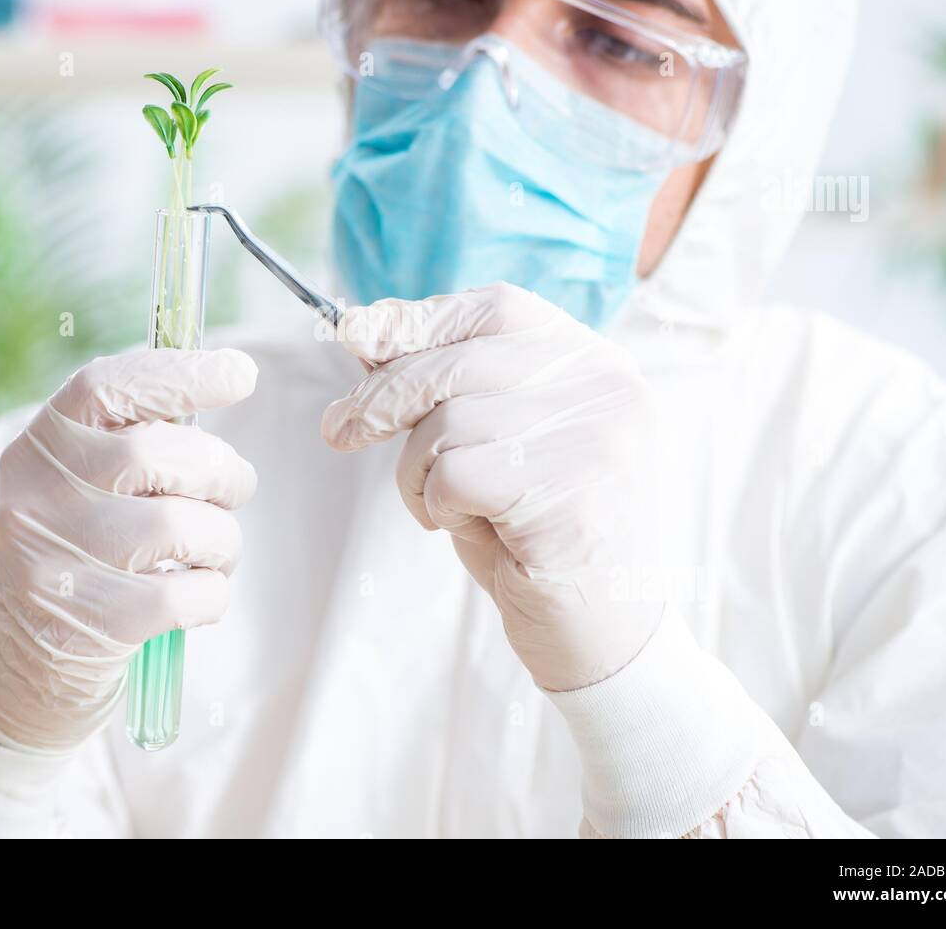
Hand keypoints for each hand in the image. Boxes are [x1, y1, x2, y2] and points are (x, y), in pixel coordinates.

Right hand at [0, 348, 257, 751]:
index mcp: (37, 450)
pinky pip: (189, 594)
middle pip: (156, 454)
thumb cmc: (75, 556)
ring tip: (214, 551)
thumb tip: (225, 376)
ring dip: (223, 539)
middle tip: (234, 487)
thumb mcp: (76, 487)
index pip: (106, 387)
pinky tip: (198, 596)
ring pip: (182, 525)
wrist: (11, 669)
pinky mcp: (89, 626)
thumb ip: (132, 438)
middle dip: (221, 469)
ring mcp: (57, 564)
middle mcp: (37, 499)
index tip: (240, 372)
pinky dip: (213, 593)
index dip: (180, 374)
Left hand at [322, 283, 661, 691]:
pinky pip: (454, 476)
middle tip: (340, 430)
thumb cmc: (534, 533)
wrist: (598, 637)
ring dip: (416, 471)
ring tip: (444, 507)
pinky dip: (437, 505)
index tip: (352, 333)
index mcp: (594, 363)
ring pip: (448, 422)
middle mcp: (605, 389)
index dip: (417, 318)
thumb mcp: (489, 443)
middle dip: (382, 396)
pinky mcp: (569, 497)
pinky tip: (468, 528)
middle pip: (459, 361)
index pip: (495, 308)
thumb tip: (359, 334)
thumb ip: (444, 387)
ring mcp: (595, 440)